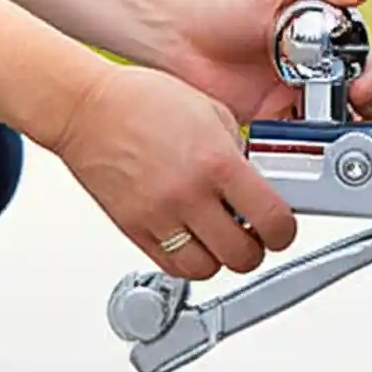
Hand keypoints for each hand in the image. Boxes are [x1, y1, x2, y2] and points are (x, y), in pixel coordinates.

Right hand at [52, 65, 295, 278]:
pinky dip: (190, 260)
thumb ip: (239, 155)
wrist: (86, 108)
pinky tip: (194, 239)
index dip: (285, 230)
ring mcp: (159, 216)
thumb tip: (259, 185)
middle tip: (254, 232)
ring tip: (221, 235)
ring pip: (208, 269)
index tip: (282, 226)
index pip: (273, 220)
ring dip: (222, 258)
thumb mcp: (213, 114)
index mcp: (217, 163)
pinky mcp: (134, 230)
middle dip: (257, 248)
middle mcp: (189, 195)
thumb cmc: (143, 102)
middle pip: (243, 257)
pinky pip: (173, 267)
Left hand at [167, 0, 371, 124]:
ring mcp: (297, 99)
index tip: (360, 85)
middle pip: (362, 98)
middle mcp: (318, 70)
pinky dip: (310, 147)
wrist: (180, 34)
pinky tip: (306, 143)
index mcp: (327, 39)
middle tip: (350, 109)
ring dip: (345, 131)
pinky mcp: (274, 121)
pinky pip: (302, 141)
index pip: (367, 63)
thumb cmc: (227, 2)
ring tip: (334, 131)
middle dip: (366, 107)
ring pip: (339, 123)